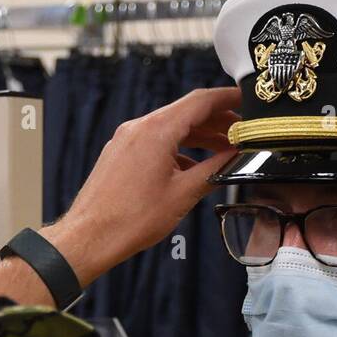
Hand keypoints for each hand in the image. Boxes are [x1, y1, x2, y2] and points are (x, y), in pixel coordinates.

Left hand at [40, 87, 239, 284]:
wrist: (89, 238)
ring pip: (170, 128)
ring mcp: (125, 140)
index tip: (248, 100)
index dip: (229, 98)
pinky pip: (154, 142)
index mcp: (156, 130)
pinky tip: (192, 168)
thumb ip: (214, 170)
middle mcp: (138, 128)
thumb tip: (235, 158)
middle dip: (217, 121)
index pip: (201, 101)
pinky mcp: (119, 154)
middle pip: (186, 113)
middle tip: (241, 133)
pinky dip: (177, 149)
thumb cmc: (129, 220)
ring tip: (223, 151)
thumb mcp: (183, 194)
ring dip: (198, 136)